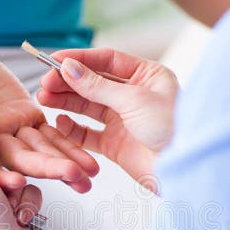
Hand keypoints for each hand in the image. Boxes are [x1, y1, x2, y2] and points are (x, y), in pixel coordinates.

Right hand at [0, 25, 98, 192]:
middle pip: (19, 158)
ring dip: (65, 163)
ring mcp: (8, 129)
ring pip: (40, 151)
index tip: (19, 184)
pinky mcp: (25, 117)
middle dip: (48, 169)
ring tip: (90, 176)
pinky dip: (68, 146)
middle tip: (76, 178)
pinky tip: (89, 160)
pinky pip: (50, 134)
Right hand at [37, 48, 178, 189]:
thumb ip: (98, 86)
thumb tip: (69, 69)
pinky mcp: (116, 144)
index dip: (79, 59)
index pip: (107, 60)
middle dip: (68, 82)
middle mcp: (135, 95)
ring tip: (44, 98)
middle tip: (45, 82)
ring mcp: (124, 120)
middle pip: (94, 83)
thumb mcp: (134, 100)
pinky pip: (89, 133)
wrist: (184, 169)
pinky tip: (60, 121)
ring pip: (88, 106)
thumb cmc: (173, 130)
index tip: (54, 60)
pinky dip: (73, 128)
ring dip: (66, 102)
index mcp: (148, 76)